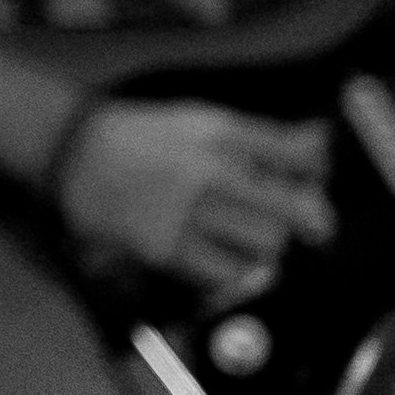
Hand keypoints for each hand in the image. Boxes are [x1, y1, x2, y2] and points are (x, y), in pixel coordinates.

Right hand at [55, 96, 332, 306]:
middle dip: (311, 221)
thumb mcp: (202, 120)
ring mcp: (188, 212)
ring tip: (259, 242)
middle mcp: (210, 170)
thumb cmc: (145, 136)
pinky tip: (228, 260)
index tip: (315, 180)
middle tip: (313, 229)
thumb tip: (320, 141)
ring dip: (271, 247)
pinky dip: (237, 272)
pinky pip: (225, 274)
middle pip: (293, 208)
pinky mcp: (166, 248)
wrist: (74, 152)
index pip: (298, 154)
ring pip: (265, 245)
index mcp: (222, 133)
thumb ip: (261, 137)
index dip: (318, 171)